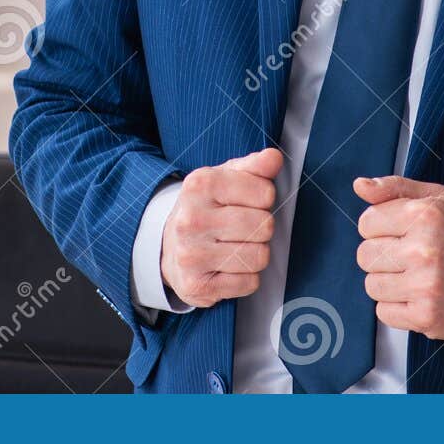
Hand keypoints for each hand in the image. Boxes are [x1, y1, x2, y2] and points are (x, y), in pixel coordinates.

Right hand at [160, 147, 281, 308]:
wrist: (169, 246)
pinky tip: (228, 267)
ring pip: (259, 257)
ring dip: (256, 254)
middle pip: (263, 226)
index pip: (265, 193)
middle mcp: (191, 219)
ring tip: (236, 247)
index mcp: (199, 185)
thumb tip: (274, 158)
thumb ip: (254, 167)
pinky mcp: (196, 285)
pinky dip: (246, 278)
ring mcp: (191, 254)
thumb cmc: (206, 209)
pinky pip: (249, 283)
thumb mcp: (225, 179)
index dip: (263, 199)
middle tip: (242, 228)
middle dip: (261, 228)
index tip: (247, 203)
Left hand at [353, 175, 443, 339]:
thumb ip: (395, 187)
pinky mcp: (427, 317)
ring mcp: (426, 286)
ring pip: (371, 285)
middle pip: (364, 256)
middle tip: (410, 256)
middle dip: (382, 256)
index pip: (366, 223)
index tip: (401, 233)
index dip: (380, 228)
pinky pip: (383, 312)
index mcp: (424, 216)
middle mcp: (424, 250)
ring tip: (416, 277)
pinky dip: (397, 307)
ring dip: (389, 282)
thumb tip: (360, 186)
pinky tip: (420, 296)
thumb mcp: (439, 199)